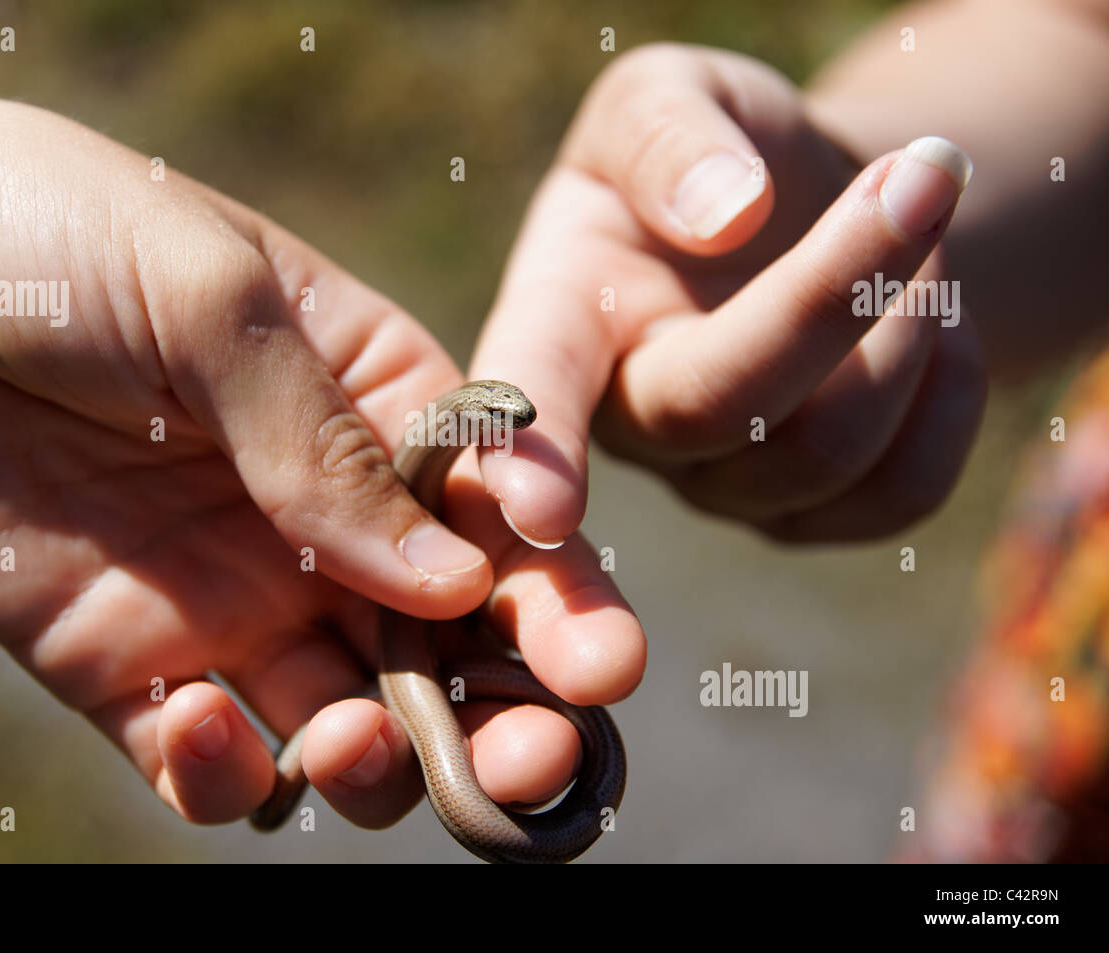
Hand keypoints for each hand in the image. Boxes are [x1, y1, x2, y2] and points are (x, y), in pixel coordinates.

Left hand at [0, 85, 643, 825]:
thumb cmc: (66, 233)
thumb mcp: (218, 300)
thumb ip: (330, 445)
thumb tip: (451, 581)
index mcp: (381, 414)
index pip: (505, 523)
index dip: (562, 594)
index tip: (597, 650)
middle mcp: (328, 525)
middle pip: (456, 648)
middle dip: (515, 715)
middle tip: (540, 758)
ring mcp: (236, 602)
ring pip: (356, 726)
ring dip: (385, 765)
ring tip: (359, 744)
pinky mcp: (130, 667)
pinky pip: (207, 761)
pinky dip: (225, 776)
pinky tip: (201, 728)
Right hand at [471, 44, 986, 543]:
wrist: (809, 211)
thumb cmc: (719, 146)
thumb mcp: (672, 92)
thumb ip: (668, 133)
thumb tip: (727, 214)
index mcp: (562, 316)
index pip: (532, 386)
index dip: (530, 453)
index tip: (544, 510)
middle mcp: (627, 420)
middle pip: (712, 407)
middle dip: (832, 291)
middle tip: (924, 175)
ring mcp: (715, 483)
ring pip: (823, 452)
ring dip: (909, 320)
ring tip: (917, 225)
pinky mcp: (805, 515)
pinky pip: (900, 495)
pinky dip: (951, 392)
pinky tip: (934, 324)